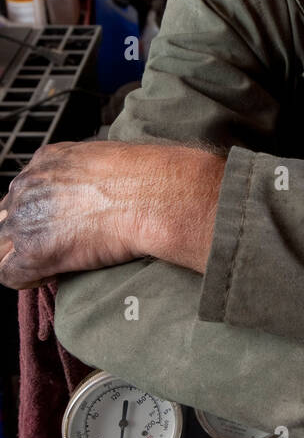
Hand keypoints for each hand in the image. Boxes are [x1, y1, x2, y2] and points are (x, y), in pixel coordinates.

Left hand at [0, 140, 142, 288]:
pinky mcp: (33, 252)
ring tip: (53, 261)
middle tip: (55, 243)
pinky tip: (52, 275)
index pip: (21, 193)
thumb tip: (91, 191)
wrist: (153, 196)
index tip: (56, 224)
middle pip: (5, 217)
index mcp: (45, 161)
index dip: (36, 213)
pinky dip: (28, 279)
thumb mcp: (107, 158)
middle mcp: (28, 187)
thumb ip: (84, 173)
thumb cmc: (145, 177)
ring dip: (22, 255)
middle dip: (24, 233)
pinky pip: (8, 274)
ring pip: (0, 245)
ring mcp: (25, 219)